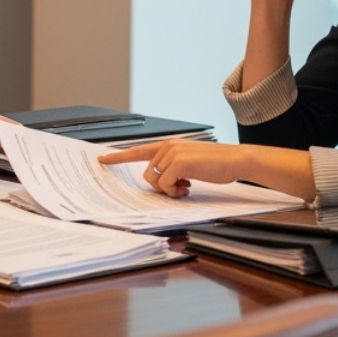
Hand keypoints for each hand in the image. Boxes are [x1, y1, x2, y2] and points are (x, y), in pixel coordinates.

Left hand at [100, 140, 316, 200]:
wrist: (236, 159)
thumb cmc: (216, 164)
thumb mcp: (190, 163)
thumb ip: (172, 168)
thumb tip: (163, 184)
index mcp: (168, 144)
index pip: (137, 150)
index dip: (118, 156)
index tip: (101, 159)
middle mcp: (167, 145)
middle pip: (147, 174)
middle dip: (161, 187)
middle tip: (181, 189)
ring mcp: (171, 152)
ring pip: (154, 181)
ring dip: (169, 190)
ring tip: (186, 187)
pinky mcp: (178, 162)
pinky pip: (165, 185)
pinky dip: (175, 191)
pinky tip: (189, 187)